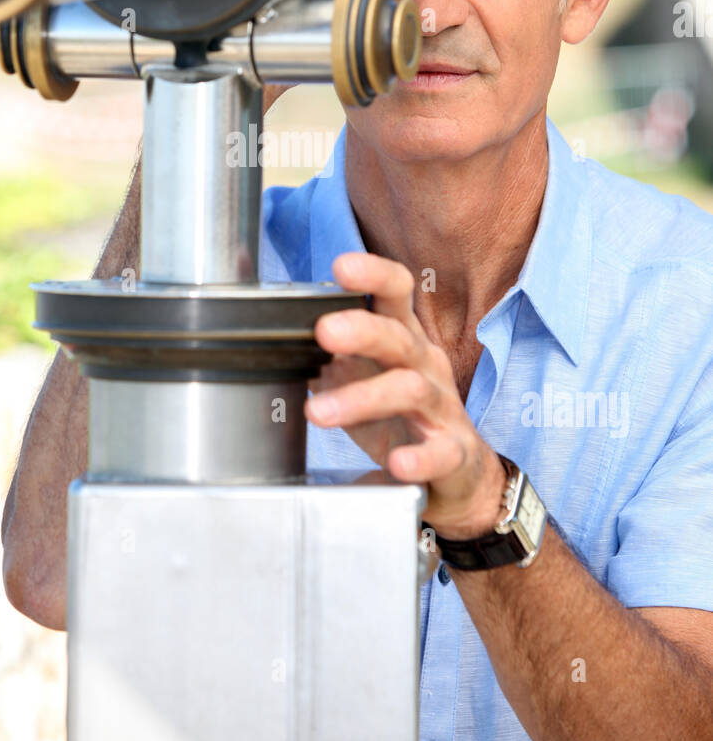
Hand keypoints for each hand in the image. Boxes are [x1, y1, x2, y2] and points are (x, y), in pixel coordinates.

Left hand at [306, 252, 506, 537]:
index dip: (374, 276)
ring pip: (410, 389)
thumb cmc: (402, 416)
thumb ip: (332, 355)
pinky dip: (420, 457)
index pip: (396, 294)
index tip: (342, 267)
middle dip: (362, 330)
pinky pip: (441, 452)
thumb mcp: (365, 376)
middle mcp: (424, 366)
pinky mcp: (454, 451)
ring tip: (318, 413)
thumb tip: (282, 334)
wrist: (458, 473)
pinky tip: (398, 462)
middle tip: (324, 331)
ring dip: (363, 398)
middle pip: (398, 337)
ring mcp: (441, 408)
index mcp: (403, 340)